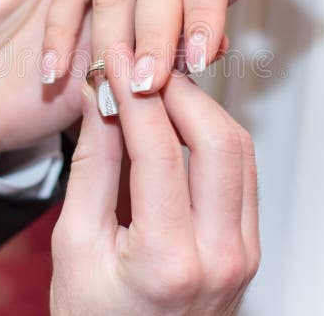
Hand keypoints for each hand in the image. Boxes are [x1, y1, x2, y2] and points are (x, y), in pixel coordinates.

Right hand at [51, 50, 258, 314]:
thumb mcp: (75, 244)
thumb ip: (92, 167)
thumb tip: (99, 99)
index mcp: (166, 261)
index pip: (157, 150)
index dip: (134, 94)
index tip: (114, 62)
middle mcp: (219, 257)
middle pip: (218, 140)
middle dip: (179, 91)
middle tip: (142, 67)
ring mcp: (243, 255)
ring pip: (240, 151)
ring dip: (202, 110)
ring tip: (159, 90)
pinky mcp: (248, 249)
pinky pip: (243, 175)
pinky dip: (214, 139)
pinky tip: (181, 126)